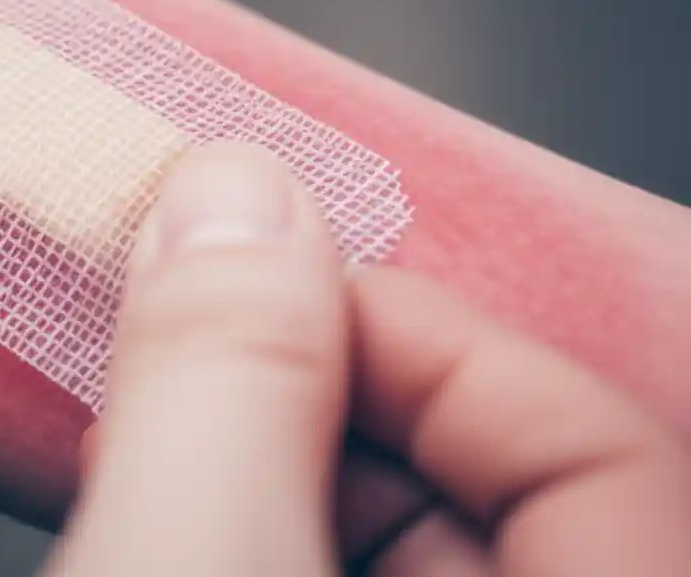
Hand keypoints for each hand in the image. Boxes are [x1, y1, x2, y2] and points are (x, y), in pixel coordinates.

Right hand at [45, 143, 690, 575]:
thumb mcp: (179, 567)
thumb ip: (228, 382)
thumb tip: (234, 200)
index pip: (594, 452)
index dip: (427, 341)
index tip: (270, 289)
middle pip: (494, 492)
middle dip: (323, 400)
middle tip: (195, 354)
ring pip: (395, 544)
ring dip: (266, 464)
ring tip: (145, 442)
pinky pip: (324, 574)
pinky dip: (245, 528)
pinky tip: (148, 509)